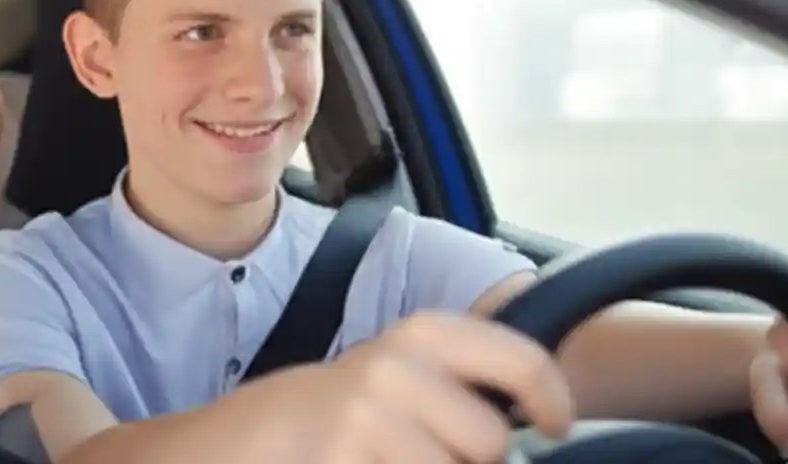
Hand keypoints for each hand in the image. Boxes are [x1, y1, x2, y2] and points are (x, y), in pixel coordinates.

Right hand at [257, 312, 573, 462]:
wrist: (232, 444)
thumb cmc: (325, 415)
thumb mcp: (393, 376)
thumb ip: (455, 383)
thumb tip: (538, 417)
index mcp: (417, 336)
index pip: (520, 358)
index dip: (553, 398)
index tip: (555, 425)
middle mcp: (394, 368)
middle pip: (491, 441)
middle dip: (472, 462)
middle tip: (425, 455)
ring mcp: (366, 419)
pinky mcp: (342, 460)